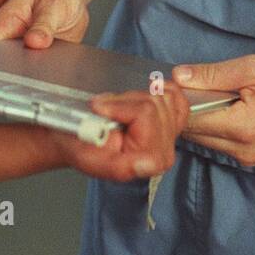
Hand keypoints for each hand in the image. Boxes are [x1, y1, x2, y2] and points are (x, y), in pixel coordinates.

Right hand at [50, 86, 189, 181]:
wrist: (76, 139)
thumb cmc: (81, 148)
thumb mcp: (92, 160)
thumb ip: (121, 166)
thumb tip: (148, 164)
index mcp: (151, 159)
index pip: (145, 113)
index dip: (118, 106)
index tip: (97, 108)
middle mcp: (165, 148)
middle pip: (154, 103)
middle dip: (124, 102)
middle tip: (104, 110)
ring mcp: (169, 134)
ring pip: (161, 95)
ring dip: (133, 97)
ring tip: (115, 108)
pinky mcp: (170, 121)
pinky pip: (178, 97)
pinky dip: (165, 88)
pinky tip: (149, 88)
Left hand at [174, 53, 254, 166]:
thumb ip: (214, 74)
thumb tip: (179, 76)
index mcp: (242, 128)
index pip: (191, 121)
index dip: (174, 102)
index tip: (163, 85)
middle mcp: (243, 151)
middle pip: (196, 134)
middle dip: (183, 111)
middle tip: (176, 86)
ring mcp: (251, 157)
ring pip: (208, 140)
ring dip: (199, 119)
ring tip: (198, 93)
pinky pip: (224, 143)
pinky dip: (215, 125)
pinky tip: (218, 105)